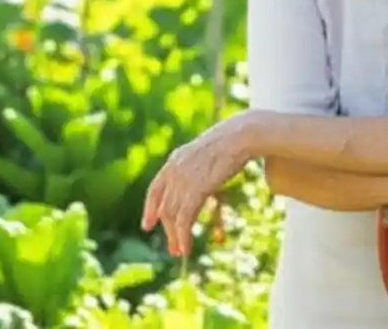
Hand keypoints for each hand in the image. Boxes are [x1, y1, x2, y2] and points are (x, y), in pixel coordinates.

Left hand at [140, 114, 253, 256]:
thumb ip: (198, 167)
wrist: (240, 136)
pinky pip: (184, 219)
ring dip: (175, 237)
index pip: (155, 188)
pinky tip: (187, 247)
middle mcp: (174, 170)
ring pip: (171, 216)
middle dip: (167, 229)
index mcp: (175, 159)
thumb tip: (203, 177)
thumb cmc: (232, 141)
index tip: (147, 225)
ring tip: (180, 251)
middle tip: (173, 248)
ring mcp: (183, 180)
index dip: (150, 208)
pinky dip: (183, 236)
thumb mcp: (208, 153)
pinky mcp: (195, 190)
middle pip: (164, 206)